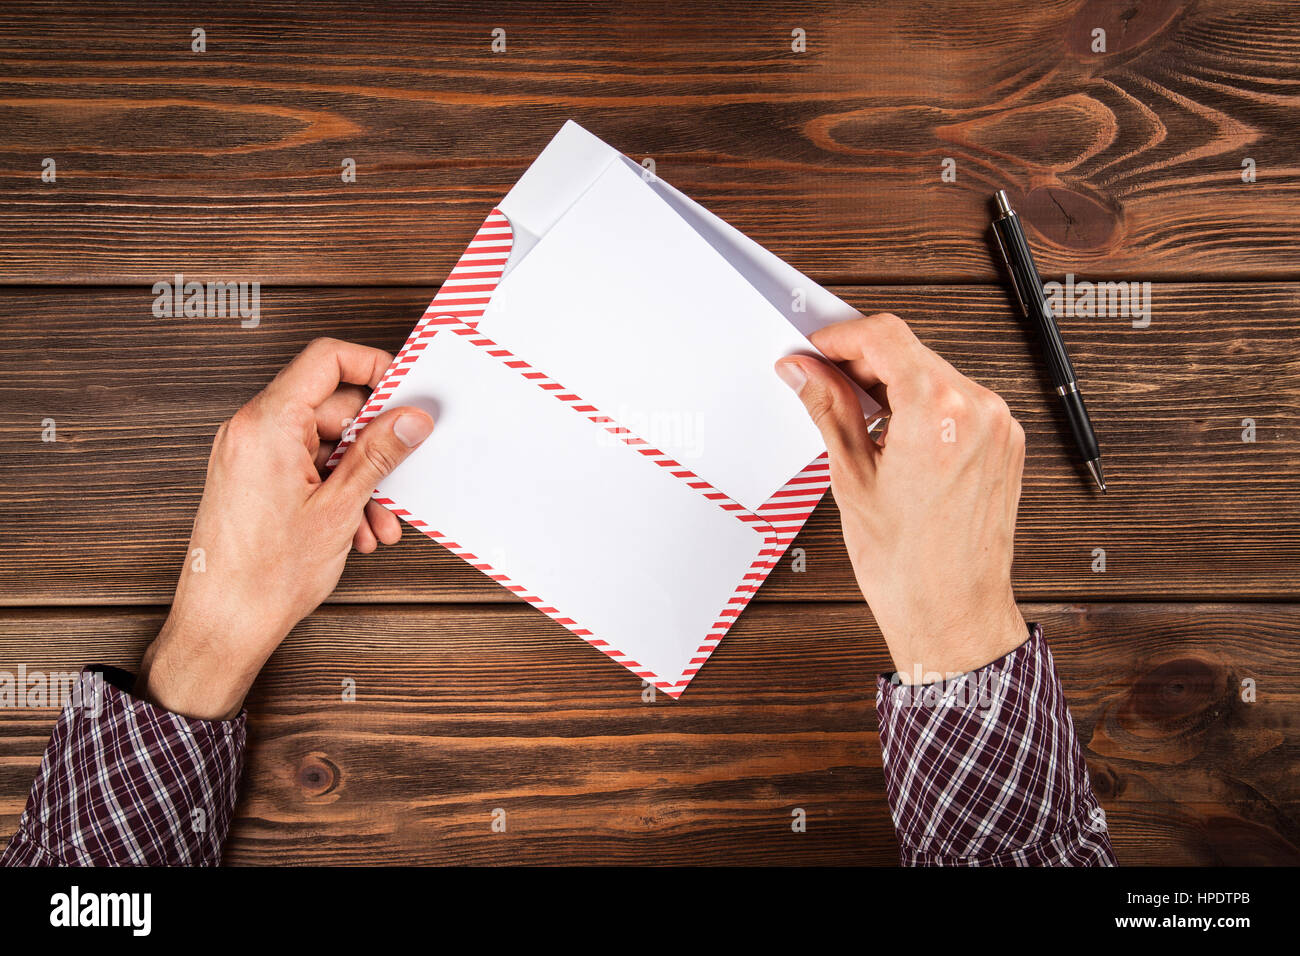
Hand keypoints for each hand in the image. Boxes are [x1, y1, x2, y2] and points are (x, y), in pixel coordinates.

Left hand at [136, 337, 434, 719]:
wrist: (222, 625)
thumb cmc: (264, 576)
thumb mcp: (340, 507)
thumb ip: (379, 453)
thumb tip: (410, 418)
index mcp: (267, 424)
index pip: (327, 360)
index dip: (374, 367)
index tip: (405, 392)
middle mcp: (251, 431)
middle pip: (332, 408)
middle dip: (373, 445)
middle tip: (401, 475)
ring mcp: (249, 455)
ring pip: (324, 445)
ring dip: (359, 478)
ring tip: (378, 520)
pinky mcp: (252, 479)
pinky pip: (305, 467)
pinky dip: (335, 490)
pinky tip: (356, 528)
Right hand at [775, 313, 1027, 682]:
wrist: (954, 613)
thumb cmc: (908, 566)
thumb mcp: (852, 478)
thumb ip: (828, 410)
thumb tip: (803, 371)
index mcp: (938, 413)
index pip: (885, 336)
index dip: (840, 336)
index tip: (814, 350)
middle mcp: (978, 410)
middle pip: (910, 351)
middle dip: (861, 360)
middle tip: (820, 383)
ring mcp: (999, 425)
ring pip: (934, 372)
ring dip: (892, 382)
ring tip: (857, 420)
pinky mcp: (1006, 442)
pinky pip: (958, 399)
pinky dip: (922, 403)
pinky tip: (894, 435)